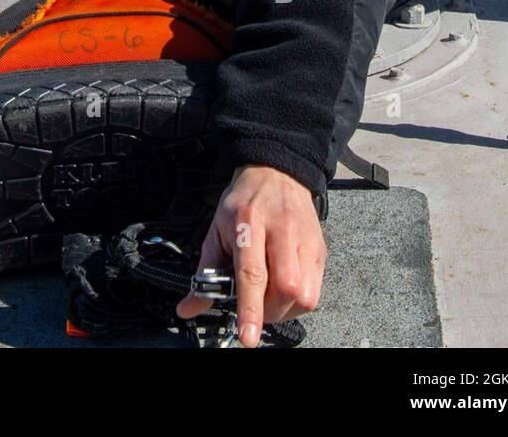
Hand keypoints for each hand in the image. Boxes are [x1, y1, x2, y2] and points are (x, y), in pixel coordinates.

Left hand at [174, 165, 325, 347]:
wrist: (275, 171)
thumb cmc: (242, 202)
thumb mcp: (216, 229)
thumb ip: (205, 272)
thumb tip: (187, 308)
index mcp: (247, 223)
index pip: (252, 273)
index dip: (250, 309)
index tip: (248, 336)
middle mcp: (281, 231)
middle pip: (285, 288)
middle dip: (269, 312)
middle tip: (254, 310)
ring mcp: (305, 240)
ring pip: (305, 295)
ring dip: (285, 310)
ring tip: (268, 300)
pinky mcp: (320, 249)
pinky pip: (315, 291)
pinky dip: (298, 302)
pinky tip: (283, 291)